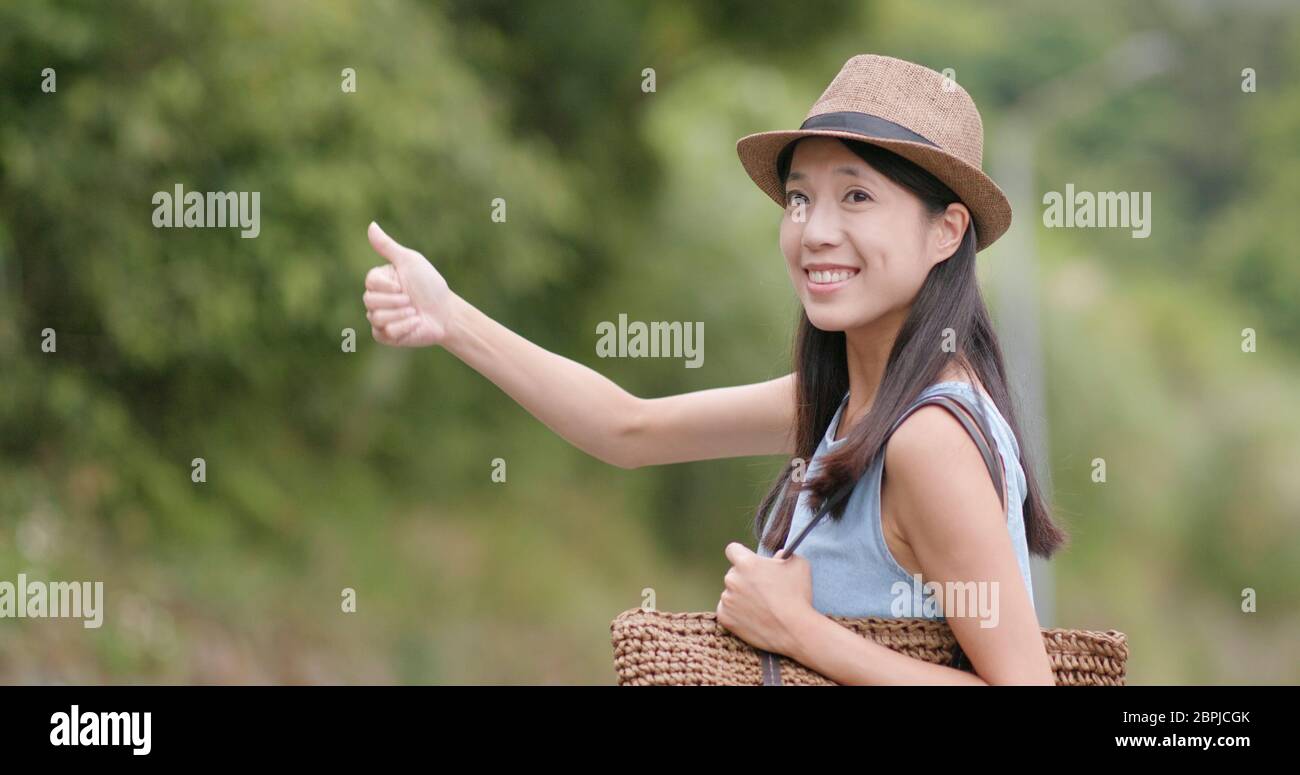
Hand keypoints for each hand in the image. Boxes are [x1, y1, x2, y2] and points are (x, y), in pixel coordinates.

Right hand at [363, 221, 454, 347]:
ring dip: (401, 315)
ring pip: (376, 317)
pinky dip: (403, 328)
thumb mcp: (410, 262)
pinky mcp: (385, 336)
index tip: (404, 285)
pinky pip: (383, 333)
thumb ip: (388, 246)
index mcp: (380, 281)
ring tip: (415, 312)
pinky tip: (415, 324)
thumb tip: (371, 225)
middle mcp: (376, 299)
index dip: (388, 286)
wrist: (446, 313)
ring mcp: (379, 318)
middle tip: (412, 301)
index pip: (370, 282)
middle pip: (369, 300)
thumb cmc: (430, 285)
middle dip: (396, 301)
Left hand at [715, 542, 815, 655]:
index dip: (741, 554)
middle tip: (762, 589)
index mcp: (746, 563)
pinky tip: (753, 616)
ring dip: (740, 596)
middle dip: (745, 578)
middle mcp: (732, 579)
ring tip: (761, 607)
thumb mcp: (798, 564)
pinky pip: (726, 610)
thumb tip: (778, 556)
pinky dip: (736, 613)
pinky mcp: (725, 618)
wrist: (795, 630)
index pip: (732, 550)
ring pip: (730, 593)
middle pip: (733, 573)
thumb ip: (784, 554)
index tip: (750, 563)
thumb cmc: (797, 596)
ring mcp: (727, 600)